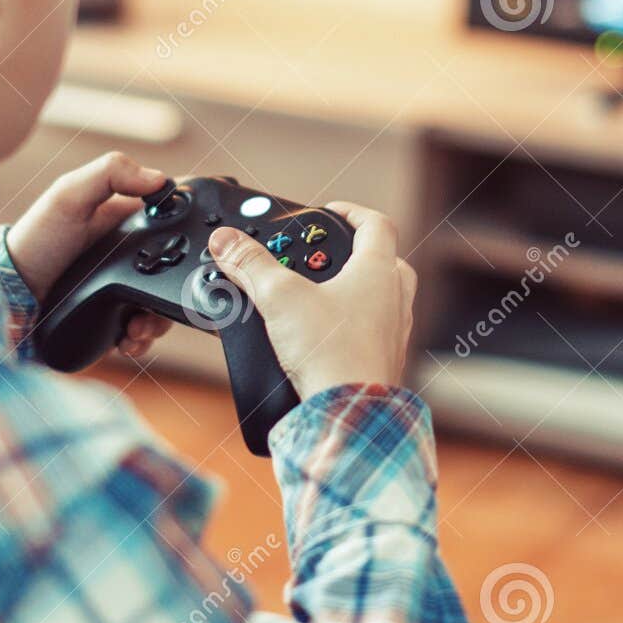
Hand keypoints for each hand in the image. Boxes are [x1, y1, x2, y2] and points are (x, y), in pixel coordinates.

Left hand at [6, 152, 173, 357]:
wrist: (10, 295)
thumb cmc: (36, 240)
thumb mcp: (68, 196)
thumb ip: (110, 174)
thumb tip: (160, 179)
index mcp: (128, 221)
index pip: (174, 221)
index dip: (190, 232)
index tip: (190, 249)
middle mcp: (131, 256)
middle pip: (177, 271)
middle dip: (176, 290)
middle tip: (160, 303)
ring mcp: (124, 288)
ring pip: (163, 305)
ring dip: (158, 320)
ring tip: (138, 328)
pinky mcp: (115, 318)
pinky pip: (143, 331)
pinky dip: (142, 339)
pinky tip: (129, 340)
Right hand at [207, 201, 415, 399]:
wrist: (351, 411)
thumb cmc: (331, 351)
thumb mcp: (280, 297)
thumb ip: (250, 265)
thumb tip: (226, 241)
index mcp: (379, 271)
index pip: (377, 224)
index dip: (353, 212)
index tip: (330, 212)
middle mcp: (395, 298)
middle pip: (386, 260)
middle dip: (358, 253)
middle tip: (329, 256)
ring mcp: (395, 331)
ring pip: (384, 298)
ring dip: (359, 290)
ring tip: (324, 295)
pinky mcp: (385, 360)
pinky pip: (376, 331)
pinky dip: (355, 325)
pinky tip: (327, 336)